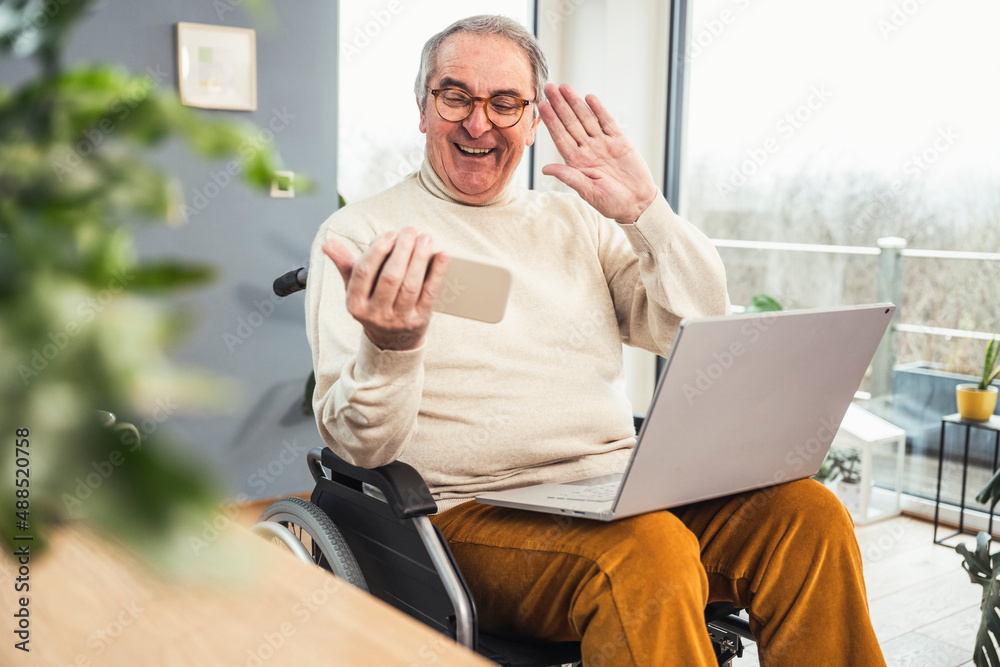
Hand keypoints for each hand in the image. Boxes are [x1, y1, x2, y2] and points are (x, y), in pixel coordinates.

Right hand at [323, 227, 449, 350]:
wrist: (392, 340)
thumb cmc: (373, 304)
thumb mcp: (355, 288)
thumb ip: (346, 264)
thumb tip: (328, 243)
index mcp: (355, 303)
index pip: (364, 272)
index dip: (378, 251)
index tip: (391, 234)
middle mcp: (375, 314)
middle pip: (390, 277)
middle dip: (402, 251)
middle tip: (411, 230)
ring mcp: (399, 319)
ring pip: (410, 285)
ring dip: (419, 258)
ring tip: (425, 239)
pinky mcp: (420, 321)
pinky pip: (430, 293)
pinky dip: (437, 273)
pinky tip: (443, 256)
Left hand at [539, 83, 658, 223]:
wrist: (637, 203)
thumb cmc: (611, 203)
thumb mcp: (588, 192)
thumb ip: (569, 177)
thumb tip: (545, 169)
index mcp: (577, 162)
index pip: (561, 137)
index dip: (551, 122)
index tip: (542, 106)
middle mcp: (587, 150)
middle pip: (571, 123)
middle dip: (560, 106)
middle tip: (549, 88)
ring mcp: (603, 144)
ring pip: (586, 119)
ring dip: (575, 103)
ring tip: (565, 88)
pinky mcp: (619, 141)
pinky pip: (607, 122)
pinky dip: (599, 110)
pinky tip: (589, 98)